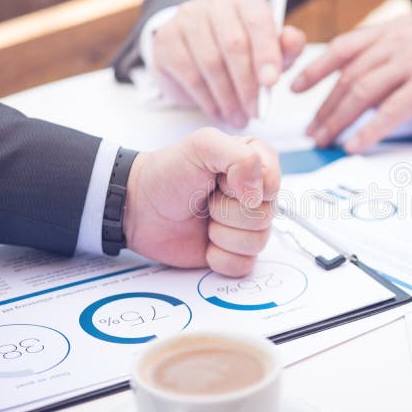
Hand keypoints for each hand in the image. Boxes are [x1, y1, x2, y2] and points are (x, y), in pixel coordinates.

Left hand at [123, 128, 280, 275]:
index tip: (219, 180)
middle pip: (265, 216)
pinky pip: (244, 265)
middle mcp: (256, 195)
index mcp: (255, 163)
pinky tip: (205, 243)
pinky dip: (220, 257)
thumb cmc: (168, 173)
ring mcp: (246, 226)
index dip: (246, 186)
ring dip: (222, 234)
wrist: (138, 208)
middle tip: (206, 200)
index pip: (273, 183)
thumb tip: (257, 196)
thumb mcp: (201, 146)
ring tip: (203, 219)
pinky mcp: (235, 252)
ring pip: (257, 242)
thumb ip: (240, 157)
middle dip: (228, 211)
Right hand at [152, 0, 306, 126]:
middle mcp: (214, 2)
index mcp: (246, 0)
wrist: (198, 49)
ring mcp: (186, 18)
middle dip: (247, 84)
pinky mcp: (166, 39)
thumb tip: (292, 39)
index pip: (258, 21)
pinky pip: (189, 74)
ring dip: (228, 97)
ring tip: (239, 118)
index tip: (271, 83)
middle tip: (257, 112)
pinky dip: (207, 99)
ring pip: (210, 62)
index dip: (266, 53)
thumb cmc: (245, 52)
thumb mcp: (272, 51)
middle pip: (233, 44)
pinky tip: (218, 113)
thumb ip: (287, 47)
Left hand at [293, 10, 411, 152]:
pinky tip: (355, 144)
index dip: (315, 70)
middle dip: (324, 107)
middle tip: (312, 130)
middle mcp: (397, 42)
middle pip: (348, 77)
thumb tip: (363, 90)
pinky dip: (369, 130)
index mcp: (391, 30)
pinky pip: (391, 111)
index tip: (294, 89)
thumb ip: (389, 57)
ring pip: (363, 93)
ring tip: (326, 140)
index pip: (342, 48)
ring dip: (339, 120)